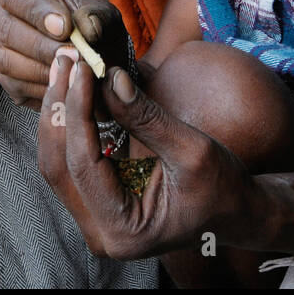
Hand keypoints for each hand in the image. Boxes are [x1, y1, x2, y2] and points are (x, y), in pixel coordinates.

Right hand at [0, 0, 128, 110]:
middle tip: (73, 56)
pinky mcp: (3, 76)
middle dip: (42, 47)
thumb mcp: (103, 14)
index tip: (66, 27)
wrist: (92, 53)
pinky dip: (41, 89)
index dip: (37, 11)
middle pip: (7, 29)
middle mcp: (0, 12)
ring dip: (42, 70)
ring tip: (72, 72)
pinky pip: (14, 85)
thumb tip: (89, 31)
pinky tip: (64, 85)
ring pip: (6, 60)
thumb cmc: (92, 24)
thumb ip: (98, 18)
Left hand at [39, 53, 255, 260]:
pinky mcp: (96, 203)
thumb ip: (146, 117)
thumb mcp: (192, 149)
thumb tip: (110, 78)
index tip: (83, 68)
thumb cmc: (223, 187)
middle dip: (60, 108)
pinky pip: (70, 161)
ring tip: (66, 68)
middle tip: (67, 60)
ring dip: (60, 113)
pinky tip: (74, 90)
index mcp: (124, 230)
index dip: (78, 110)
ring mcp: (94, 221)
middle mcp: (100, 234)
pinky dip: (71, 124)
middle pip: (58, 164)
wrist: (236, 212)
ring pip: (57, 161)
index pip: (82, 162)